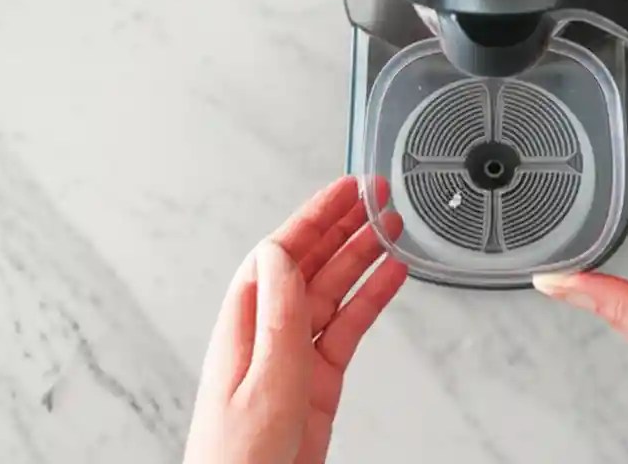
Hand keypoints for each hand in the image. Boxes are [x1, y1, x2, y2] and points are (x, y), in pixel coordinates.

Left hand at [183, 176, 407, 463]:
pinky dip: (371, 300)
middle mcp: (269, 333)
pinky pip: (348, 328)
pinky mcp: (316, 381)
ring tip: (391, 226)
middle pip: (310, 263)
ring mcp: (294, 356)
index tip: (345, 190)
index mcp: (246, 325)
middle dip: (343, 225)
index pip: (282, 253)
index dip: (315, 216)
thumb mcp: (262, 382)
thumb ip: (277, 317)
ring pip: (333, 291)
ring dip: (362, 256)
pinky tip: (390, 278)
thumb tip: (279, 252)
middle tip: (375, 195)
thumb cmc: (236, 461)